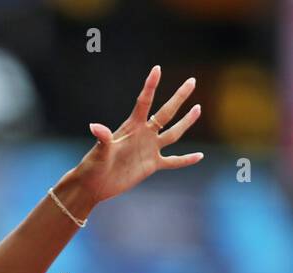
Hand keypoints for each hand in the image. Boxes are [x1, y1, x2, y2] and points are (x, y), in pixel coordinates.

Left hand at [75, 65, 202, 204]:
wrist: (94, 185)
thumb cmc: (92, 166)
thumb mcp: (98, 152)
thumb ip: (102, 138)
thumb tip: (94, 126)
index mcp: (131, 128)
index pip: (144, 102)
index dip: (150, 85)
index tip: (157, 68)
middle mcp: (143, 135)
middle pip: (165, 113)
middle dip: (178, 97)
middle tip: (191, 81)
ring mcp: (149, 149)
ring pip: (173, 133)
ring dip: (186, 122)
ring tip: (198, 108)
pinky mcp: (151, 165)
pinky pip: (173, 161)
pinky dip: (185, 160)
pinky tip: (200, 156)